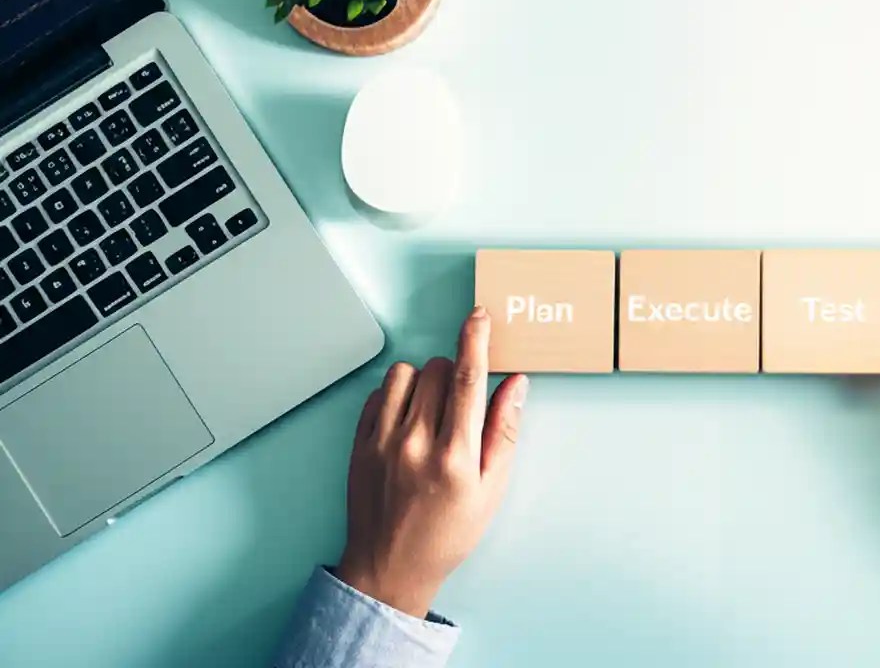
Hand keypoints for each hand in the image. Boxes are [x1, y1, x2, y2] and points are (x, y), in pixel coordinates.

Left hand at [336, 307, 528, 616]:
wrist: (389, 567)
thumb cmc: (447, 534)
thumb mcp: (491, 490)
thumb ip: (503, 432)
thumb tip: (515, 384)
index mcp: (455, 456)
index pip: (467, 379)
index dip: (475, 339)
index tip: (479, 317)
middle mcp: (415, 443)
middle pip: (437, 369)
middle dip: (454, 373)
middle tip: (460, 404)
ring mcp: (381, 441)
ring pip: (405, 374)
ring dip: (424, 381)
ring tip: (431, 412)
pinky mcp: (359, 443)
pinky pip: (378, 393)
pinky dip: (396, 396)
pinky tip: (407, 422)